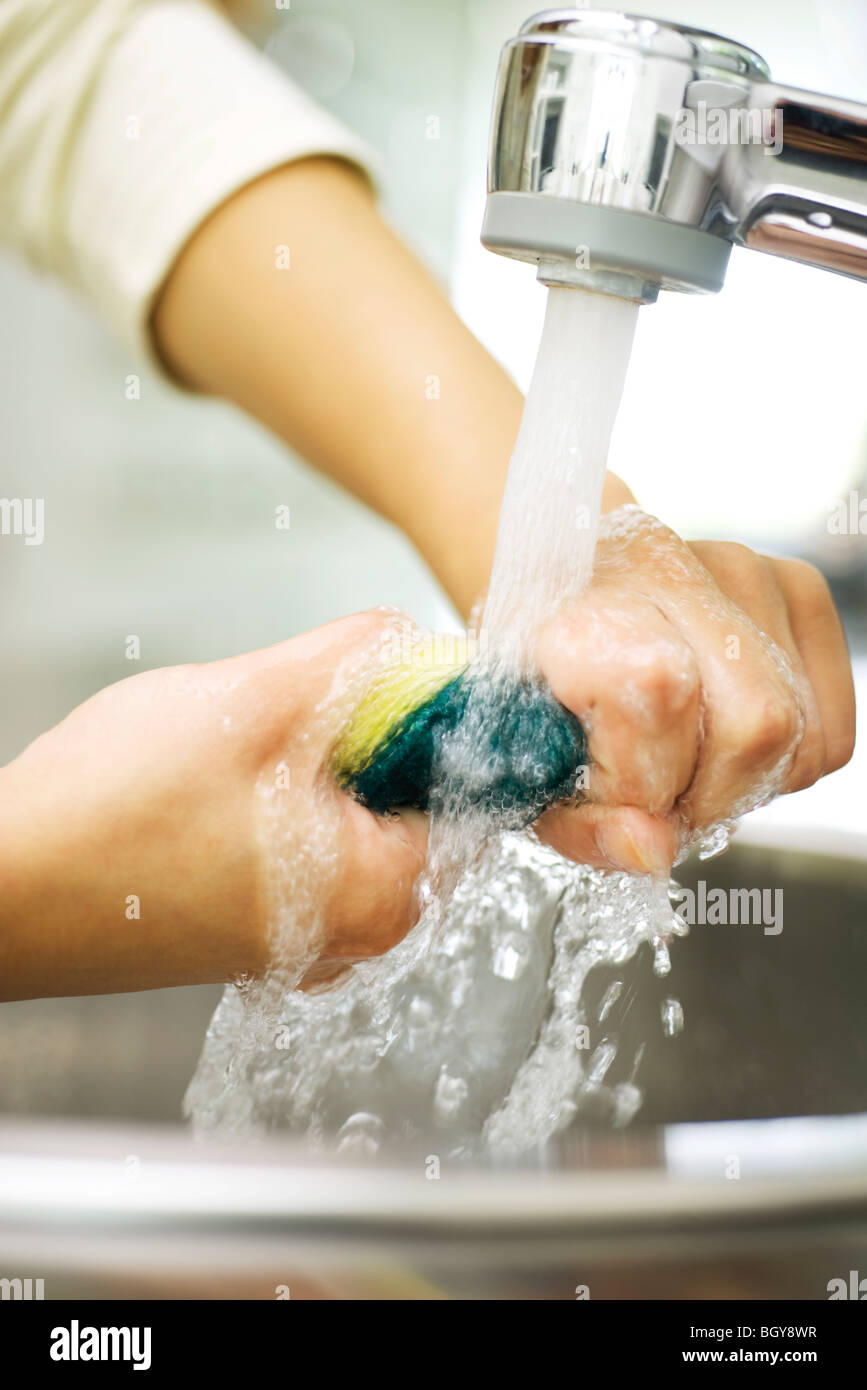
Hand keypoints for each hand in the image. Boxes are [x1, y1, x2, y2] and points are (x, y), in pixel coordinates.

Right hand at [0, 613, 425, 999]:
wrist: (3, 888)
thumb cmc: (116, 811)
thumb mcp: (257, 700)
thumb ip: (358, 659)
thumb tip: (413, 642)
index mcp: (382, 893)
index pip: (467, 788)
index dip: (433, 716)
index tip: (388, 677)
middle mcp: (354, 937)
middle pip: (407, 808)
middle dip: (363, 742)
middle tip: (293, 711)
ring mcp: (301, 943)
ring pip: (348, 825)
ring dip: (313, 771)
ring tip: (241, 750)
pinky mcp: (251, 936)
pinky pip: (302, 853)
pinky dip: (280, 808)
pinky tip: (217, 789)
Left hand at [535, 507, 854, 873]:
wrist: (546, 600)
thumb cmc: (531, 686)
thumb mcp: (526, 770)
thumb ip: (581, 825)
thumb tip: (652, 852)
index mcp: (583, 604)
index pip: (662, 694)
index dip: (645, 780)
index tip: (610, 795)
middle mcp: (669, 567)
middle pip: (758, 721)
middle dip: (712, 797)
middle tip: (659, 800)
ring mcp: (740, 569)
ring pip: (802, 731)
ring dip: (747, 784)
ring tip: (683, 765)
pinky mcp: (794, 586)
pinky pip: (833, 728)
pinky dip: (787, 764)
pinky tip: (723, 743)